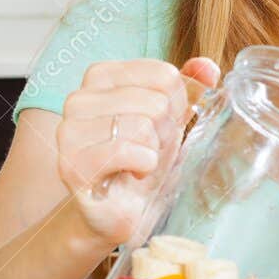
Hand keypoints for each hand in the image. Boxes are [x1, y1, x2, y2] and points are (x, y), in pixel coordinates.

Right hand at [55, 56, 219, 245]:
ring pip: (141, 125)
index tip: (162, 126)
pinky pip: (126, 150)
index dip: (177, 105)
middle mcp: (79, 98)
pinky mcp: (72, 163)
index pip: (163, 74)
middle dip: (164, 132)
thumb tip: (208, 67)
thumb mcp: (170, 120)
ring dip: (153, 151)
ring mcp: (70, 130)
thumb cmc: (141, 161)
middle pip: (156, 101)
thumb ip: (187, 88)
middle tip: (148, 150)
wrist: (120, 211)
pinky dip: (142, 166)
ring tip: (138, 163)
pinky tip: (132, 174)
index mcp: (102, 77)